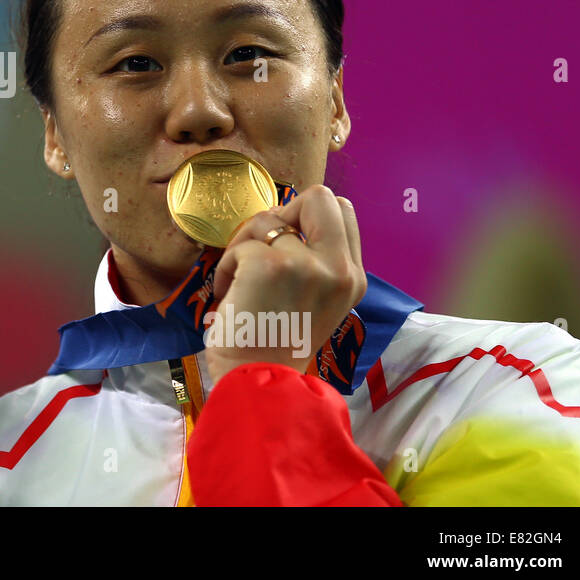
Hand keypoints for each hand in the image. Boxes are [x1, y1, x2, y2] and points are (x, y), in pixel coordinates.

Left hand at [204, 185, 365, 387]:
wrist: (260, 383)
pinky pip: (240, 245)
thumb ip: (316, 261)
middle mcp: (337, 267)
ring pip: (267, 220)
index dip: (305, 218)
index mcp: (352, 276)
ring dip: (244, 247)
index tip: (285, 246)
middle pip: (317, 196)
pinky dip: (227, 267)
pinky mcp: (268, 265)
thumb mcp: (317, 300)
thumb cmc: (277, 344)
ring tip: (240, 284)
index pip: (341, 210)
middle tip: (263, 248)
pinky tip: (229, 297)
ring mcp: (305, 264)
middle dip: (281, 214)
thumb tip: (287, 222)